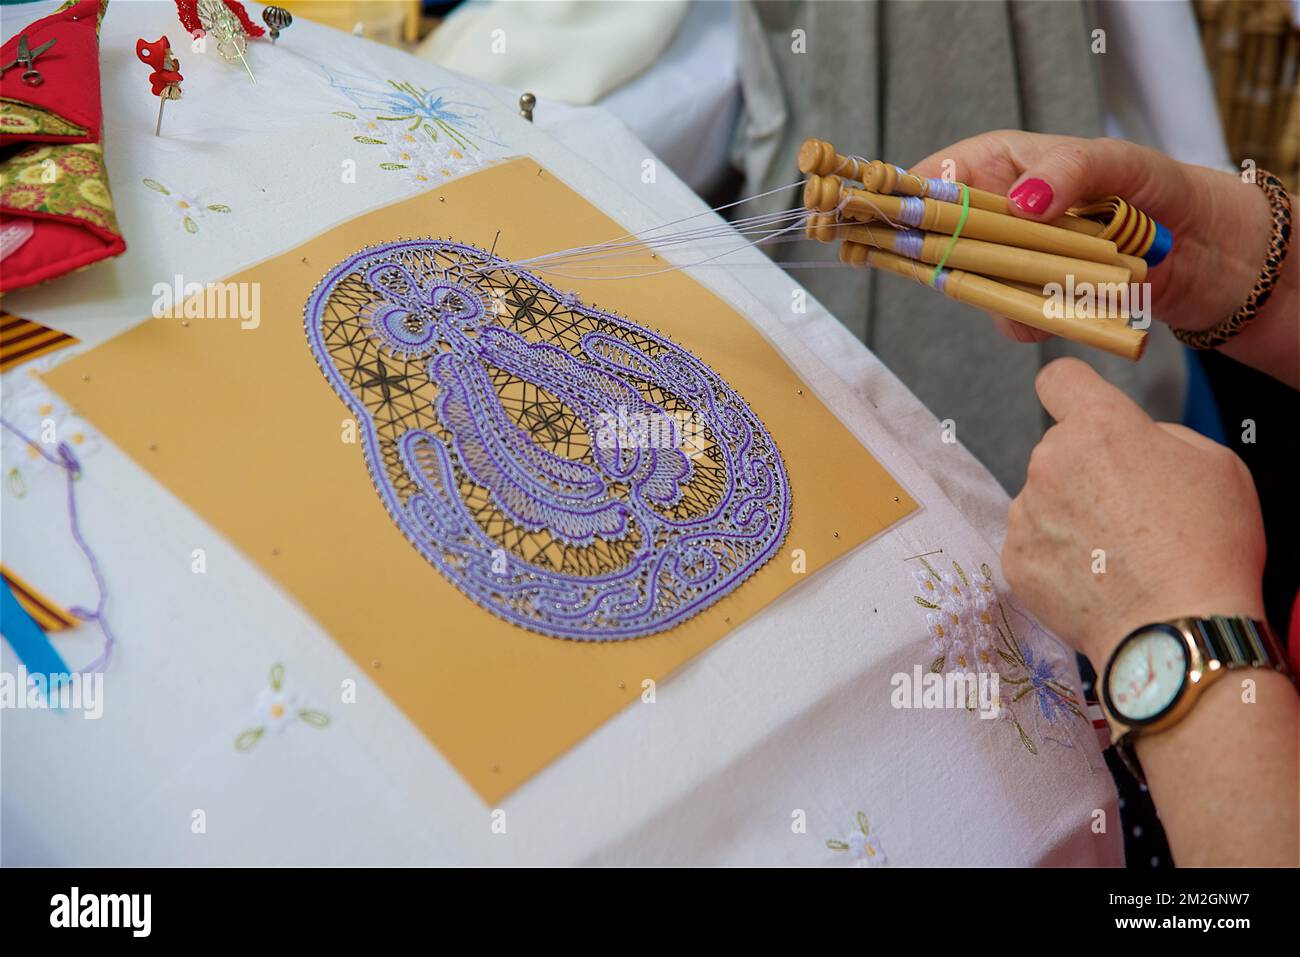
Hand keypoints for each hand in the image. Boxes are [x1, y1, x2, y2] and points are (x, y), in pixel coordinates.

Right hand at [909, 131, 1272, 345]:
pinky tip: (1065, 310)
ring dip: (1006, 295)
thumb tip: (1022, 200)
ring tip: (1060, 286)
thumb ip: (1070, 171)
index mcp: (1004, 162)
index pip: (934, 177)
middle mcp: (1000, 209)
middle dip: (966, 261)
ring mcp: (1014, 256)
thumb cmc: (1167, 192)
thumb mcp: (1122, 165)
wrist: (1209, 256)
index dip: (909, 203)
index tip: (899, 231)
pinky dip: (1030, 320)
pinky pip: (1008, 317)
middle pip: (944, 239)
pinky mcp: (1032, 297)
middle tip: (999, 267)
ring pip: (973, 285)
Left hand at [1001, 358, 1266, 665]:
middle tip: (1129, 512)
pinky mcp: (1014, 558)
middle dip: (1085, 471)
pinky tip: (1095, 579)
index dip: (1072, 390)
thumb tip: (1134, 441)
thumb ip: (1159, 437)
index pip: (1059, 379)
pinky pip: (1033, 545)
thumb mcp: (1213, 463)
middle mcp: (1050, 461)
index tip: (1079, 407)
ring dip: (1069, 517)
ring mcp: (1026, 512)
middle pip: (1058, 451)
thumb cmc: (1206, 547)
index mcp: (1100, 426)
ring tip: (1116, 554)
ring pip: (1043, 500)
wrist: (1175, 629)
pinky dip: (1056, 559)